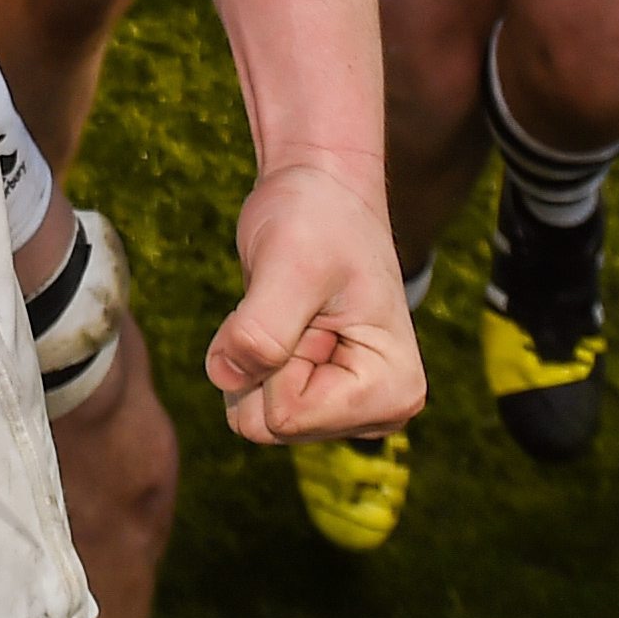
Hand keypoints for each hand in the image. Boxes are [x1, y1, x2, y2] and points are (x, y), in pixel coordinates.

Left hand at [206, 162, 425, 441]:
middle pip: (269, 426)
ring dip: (251, 357)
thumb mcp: (290, 265)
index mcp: (392, 390)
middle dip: (260, 363)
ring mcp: (343, 408)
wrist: (317, 191)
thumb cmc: (315, 218)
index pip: (288, 416)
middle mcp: (377, 412)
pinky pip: (247, 400)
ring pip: (252, 418)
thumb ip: (262, 329)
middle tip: (292, 305)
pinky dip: (245, 355)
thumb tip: (226, 377)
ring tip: (290, 309)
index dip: (274, 358)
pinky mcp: (313, 396)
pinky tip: (281, 319)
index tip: (306, 305)